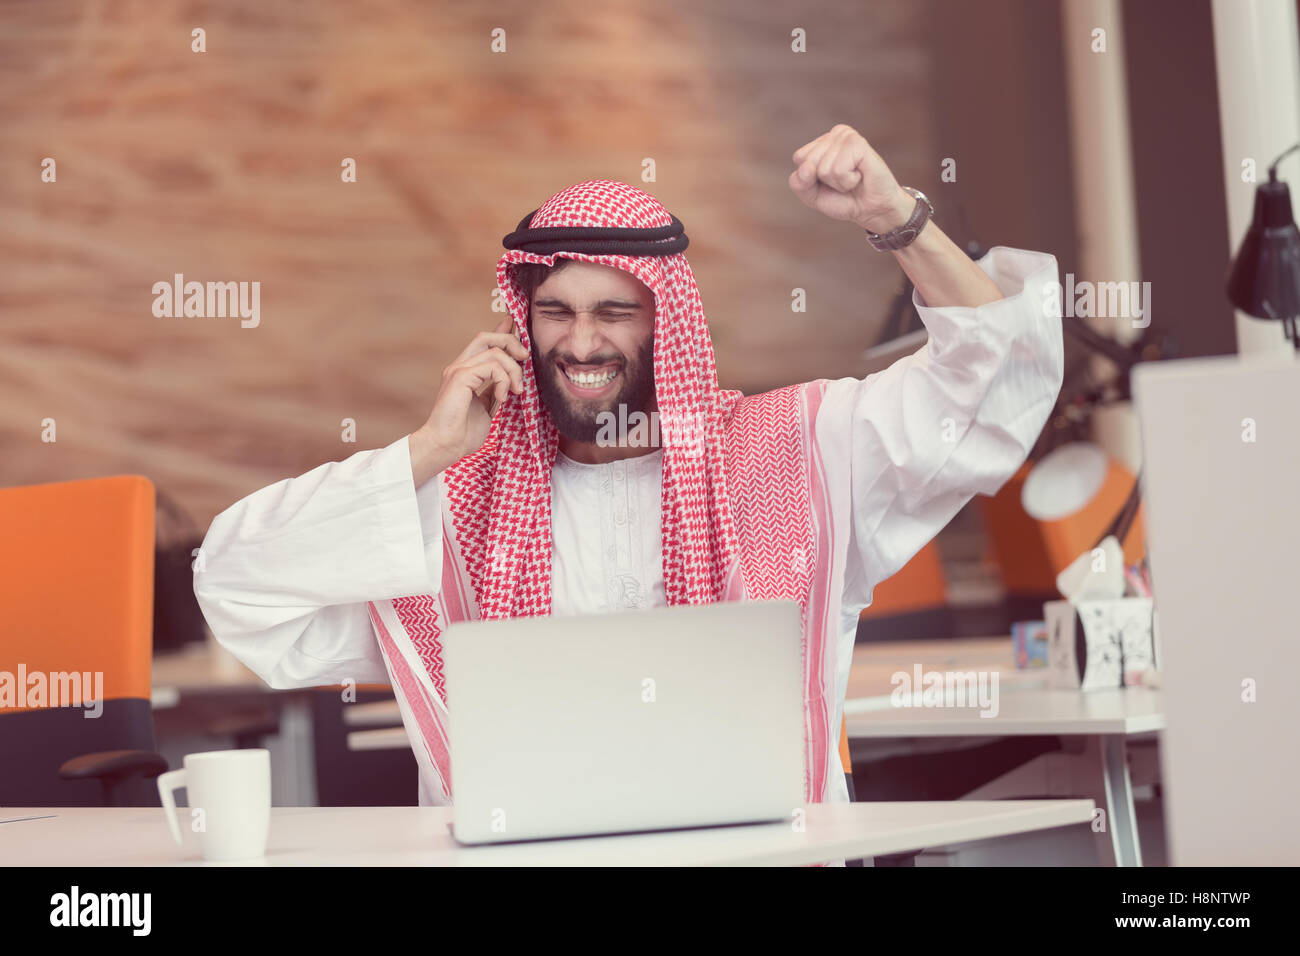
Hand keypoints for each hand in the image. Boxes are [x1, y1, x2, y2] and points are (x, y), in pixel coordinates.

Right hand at [409, 315, 527, 483]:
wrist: (446, 446)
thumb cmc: (464, 433)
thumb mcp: (487, 406)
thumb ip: (495, 389)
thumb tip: (509, 378)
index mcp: (465, 372)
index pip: (484, 342)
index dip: (502, 331)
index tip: (518, 327)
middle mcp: (459, 367)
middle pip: (487, 337)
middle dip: (511, 342)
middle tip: (526, 358)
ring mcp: (458, 370)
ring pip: (495, 352)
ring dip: (513, 370)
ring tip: (517, 391)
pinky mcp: (460, 377)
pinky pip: (491, 367)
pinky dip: (503, 380)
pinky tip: (502, 397)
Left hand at [789, 124, 911, 233]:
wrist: (872, 209)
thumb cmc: (844, 199)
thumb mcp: (812, 196)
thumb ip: (799, 183)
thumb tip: (807, 168)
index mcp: (822, 141)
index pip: (800, 158)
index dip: (811, 178)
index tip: (831, 181)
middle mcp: (835, 133)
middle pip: (809, 162)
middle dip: (824, 180)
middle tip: (843, 180)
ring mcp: (847, 136)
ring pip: (823, 168)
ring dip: (838, 182)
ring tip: (853, 179)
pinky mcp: (858, 143)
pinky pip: (838, 170)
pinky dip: (847, 181)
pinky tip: (859, 176)